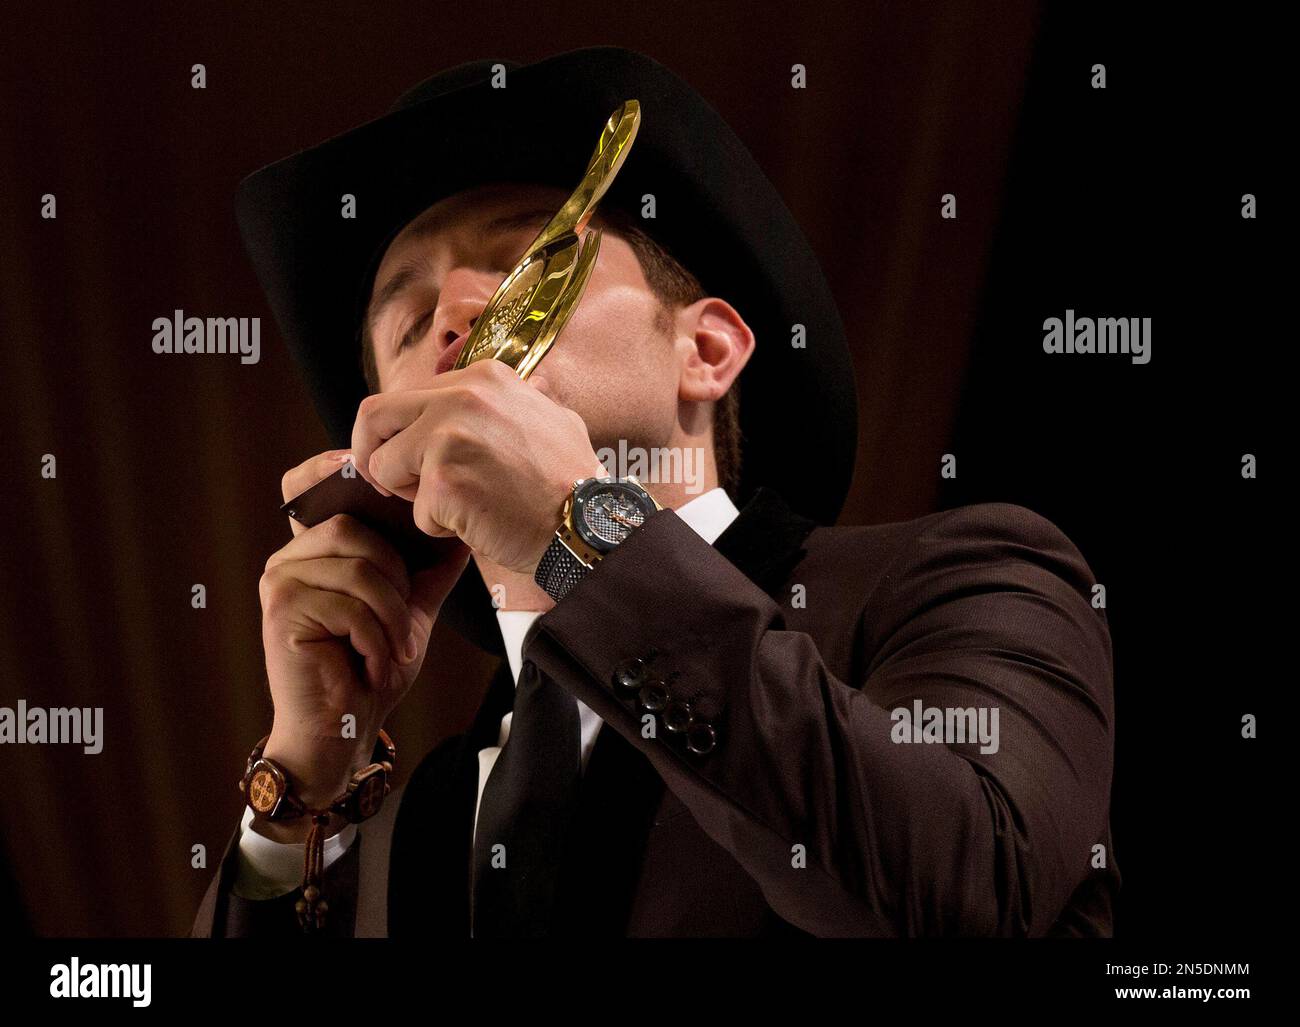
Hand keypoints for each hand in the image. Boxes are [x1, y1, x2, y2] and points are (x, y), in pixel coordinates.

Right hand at [256, 450, 469, 830]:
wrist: (341, 729)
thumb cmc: (369, 670)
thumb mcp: (409, 611)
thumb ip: (428, 571)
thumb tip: (462, 531)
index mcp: (314, 551)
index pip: (307, 488)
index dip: (329, 470)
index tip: (365, 472)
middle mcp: (288, 559)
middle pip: (352, 529)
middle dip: (395, 575)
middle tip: (403, 621)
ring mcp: (280, 582)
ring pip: (358, 569)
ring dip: (391, 615)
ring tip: (394, 648)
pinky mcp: (281, 611)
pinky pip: (349, 606)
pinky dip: (376, 638)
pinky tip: (372, 663)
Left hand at [349, 360, 605, 574]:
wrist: (588, 522)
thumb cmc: (570, 481)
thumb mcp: (544, 416)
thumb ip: (499, 406)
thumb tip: (469, 406)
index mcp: (482, 377)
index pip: (406, 396)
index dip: (400, 433)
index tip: (408, 458)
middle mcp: (461, 396)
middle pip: (375, 416)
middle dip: (375, 454)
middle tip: (389, 484)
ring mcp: (449, 436)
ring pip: (384, 467)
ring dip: (412, 496)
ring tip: (459, 507)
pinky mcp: (443, 479)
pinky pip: (415, 512)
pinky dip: (441, 528)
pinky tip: (480, 524)